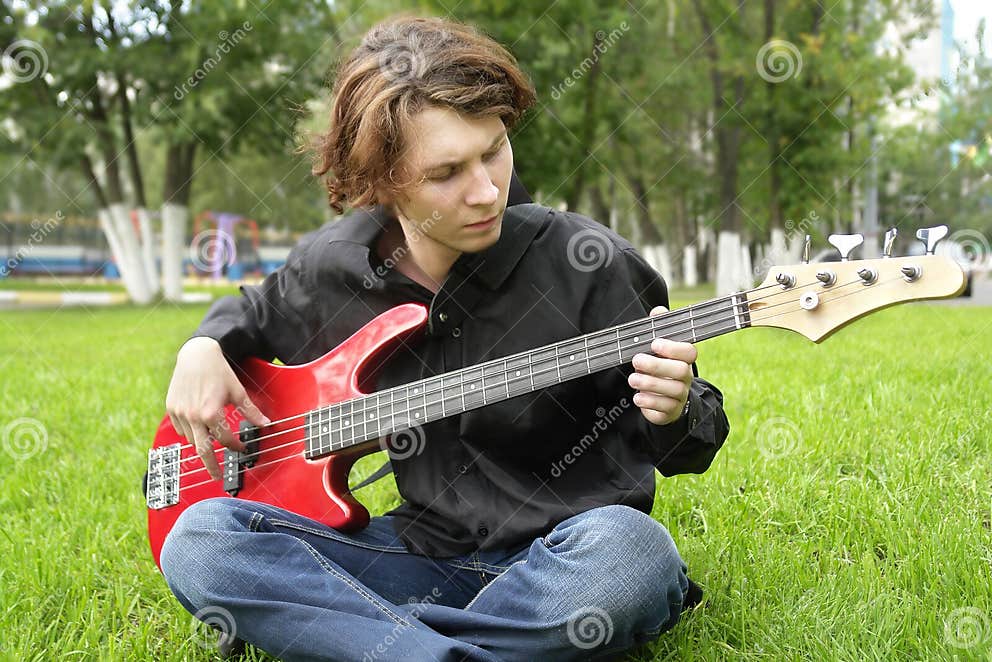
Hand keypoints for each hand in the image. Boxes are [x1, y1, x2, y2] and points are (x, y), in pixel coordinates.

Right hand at [165, 337, 269, 479]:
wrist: (196, 355)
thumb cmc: (219, 372)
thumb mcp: (238, 392)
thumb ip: (251, 411)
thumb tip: (266, 425)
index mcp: (211, 414)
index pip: (225, 440)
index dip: (236, 446)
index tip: (242, 448)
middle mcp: (193, 416)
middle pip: (202, 450)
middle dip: (211, 466)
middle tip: (217, 477)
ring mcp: (180, 413)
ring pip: (192, 439)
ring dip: (203, 443)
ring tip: (212, 442)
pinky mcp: (172, 408)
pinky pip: (181, 429)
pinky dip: (190, 431)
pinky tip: (199, 426)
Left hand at [627, 306, 696, 425]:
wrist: (666, 400)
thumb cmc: (661, 369)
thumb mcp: (659, 349)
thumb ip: (659, 329)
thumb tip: (658, 311)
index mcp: (684, 361)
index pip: (689, 353)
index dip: (674, 348)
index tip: (655, 344)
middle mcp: (686, 378)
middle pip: (681, 372)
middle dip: (657, 366)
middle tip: (636, 360)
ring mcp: (680, 396)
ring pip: (673, 391)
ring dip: (650, 384)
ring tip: (633, 379)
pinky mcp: (670, 412)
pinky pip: (665, 409)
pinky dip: (650, 403)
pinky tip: (638, 398)